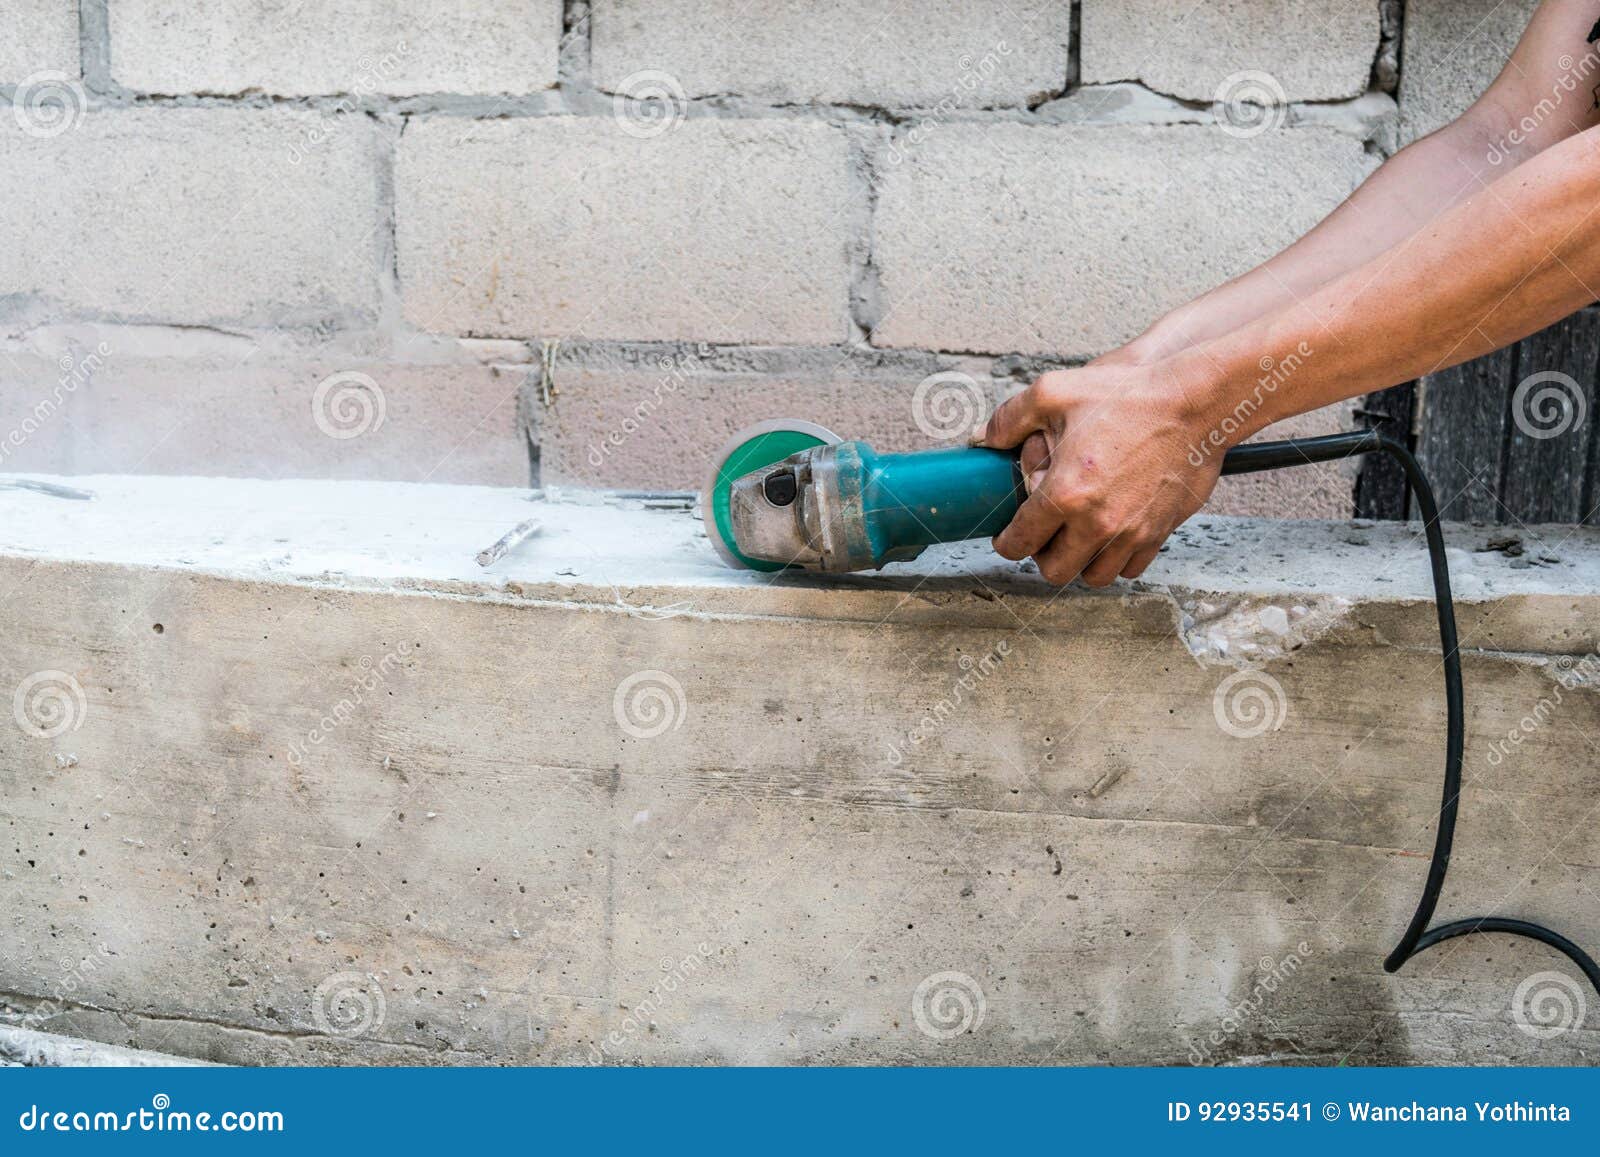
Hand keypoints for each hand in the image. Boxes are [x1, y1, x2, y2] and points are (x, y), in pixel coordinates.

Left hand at [977, 361, 1223, 585]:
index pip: (1020, 542)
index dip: (1006, 542)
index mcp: (1064, 493)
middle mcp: (1097, 523)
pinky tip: (1110, 537)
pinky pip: (1131, 568)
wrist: (1194, 401)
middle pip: (1054, 570)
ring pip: (1093, 577)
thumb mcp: (1055, 392)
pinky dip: (1116, 560)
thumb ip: (1011, 417)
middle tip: (1042, 537)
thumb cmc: (1129, 396)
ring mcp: (1131, 533)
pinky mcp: (1159, 532)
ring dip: (1079, 563)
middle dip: (1041, 557)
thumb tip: (988, 437)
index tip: (1007, 538)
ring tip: (1075, 539)